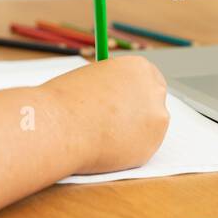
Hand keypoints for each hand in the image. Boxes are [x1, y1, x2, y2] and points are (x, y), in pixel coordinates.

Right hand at [45, 56, 169, 174]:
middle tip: (119, 121)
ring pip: (149, 127)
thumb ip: (112, 86)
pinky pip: (141, 148)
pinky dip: (126, 150)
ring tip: (101, 134)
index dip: (136, 90)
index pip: (149, 77)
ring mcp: (156, 118)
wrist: (60, 126)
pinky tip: (105, 147)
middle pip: (155, 100)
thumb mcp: (91, 78)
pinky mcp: (151, 146)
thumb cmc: (66, 100)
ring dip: (133, 131)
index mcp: (138, 67)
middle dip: (140, 111)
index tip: (127, 100)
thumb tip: (116, 97)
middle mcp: (154, 89)